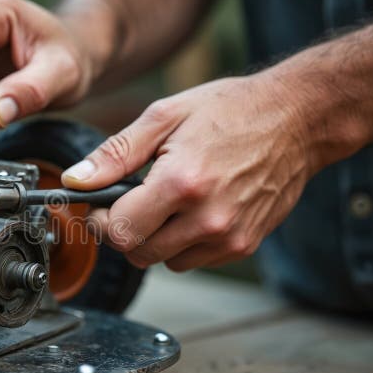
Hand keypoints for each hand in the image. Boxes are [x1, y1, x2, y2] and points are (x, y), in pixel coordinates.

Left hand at [61, 74, 313, 270]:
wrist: (297, 119)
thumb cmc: (229, 110)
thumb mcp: (163, 117)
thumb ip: (114, 154)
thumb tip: (75, 181)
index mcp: (181, 183)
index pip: (119, 231)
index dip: (100, 220)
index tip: (100, 205)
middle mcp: (208, 218)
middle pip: (137, 253)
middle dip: (123, 230)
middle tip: (131, 201)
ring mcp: (229, 237)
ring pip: (163, 261)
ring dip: (153, 239)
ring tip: (167, 200)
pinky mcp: (244, 245)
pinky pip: (193, 260)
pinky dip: (182, 243)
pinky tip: (193, 209)